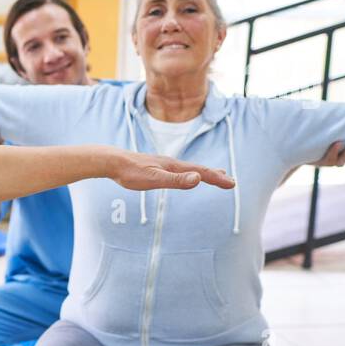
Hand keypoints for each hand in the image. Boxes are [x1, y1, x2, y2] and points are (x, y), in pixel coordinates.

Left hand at [107, 149, 235, 191]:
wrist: (112, 161)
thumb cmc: (130, 172)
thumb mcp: (154, 179)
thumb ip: (175, 180)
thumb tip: (198, 179)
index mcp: (174, 166)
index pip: (201, 173)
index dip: (217, 178)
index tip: (232, 184)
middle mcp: (172, 163)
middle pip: (199, 169)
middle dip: (215, 175)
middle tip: (230, 181)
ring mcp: (164, 164)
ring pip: (189, 169)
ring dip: (205, 172)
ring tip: (215, 174)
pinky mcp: (155, 167)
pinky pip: (178, 170)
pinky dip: (189, 172)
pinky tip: (185, 175)